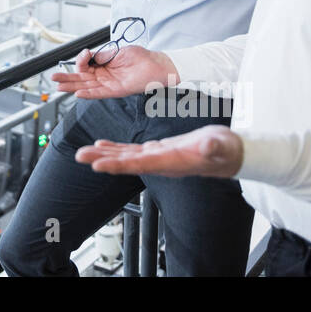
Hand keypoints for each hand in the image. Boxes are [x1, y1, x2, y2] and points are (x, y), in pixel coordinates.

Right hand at [50, 44, 177, 99]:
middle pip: (82, 78)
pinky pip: (99, 93)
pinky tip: (77, 93)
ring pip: (87, 86)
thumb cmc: (140, 57)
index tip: (84, 53)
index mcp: (103, 65)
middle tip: (54, 77)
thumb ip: (101, 55)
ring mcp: (109, 84)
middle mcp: (104, 76)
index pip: (85, 66)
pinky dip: (88, 93)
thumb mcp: (116, 51)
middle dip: (67, 77)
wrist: (156, 64)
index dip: (81, 60)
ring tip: (59, 86)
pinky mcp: (116, 91)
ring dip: (72, 86)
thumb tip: (87, 55)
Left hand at [74, 125, 242, 178]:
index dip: (117, 165)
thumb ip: (213, 148)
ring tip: (85, 152)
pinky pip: (132, 152)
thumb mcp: (221, 145)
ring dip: (104, 154)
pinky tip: (103, 146)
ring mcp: (157, 158)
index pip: (138, 165)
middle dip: (102, 160)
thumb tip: (207, 147)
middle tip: (80, 157)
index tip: (97, 166)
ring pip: (125, 157)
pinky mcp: (158, 151)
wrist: (230, 153)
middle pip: (125, 162)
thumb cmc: (226, 150)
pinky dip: (116, 149)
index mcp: (170, 162)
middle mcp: (159, 163)